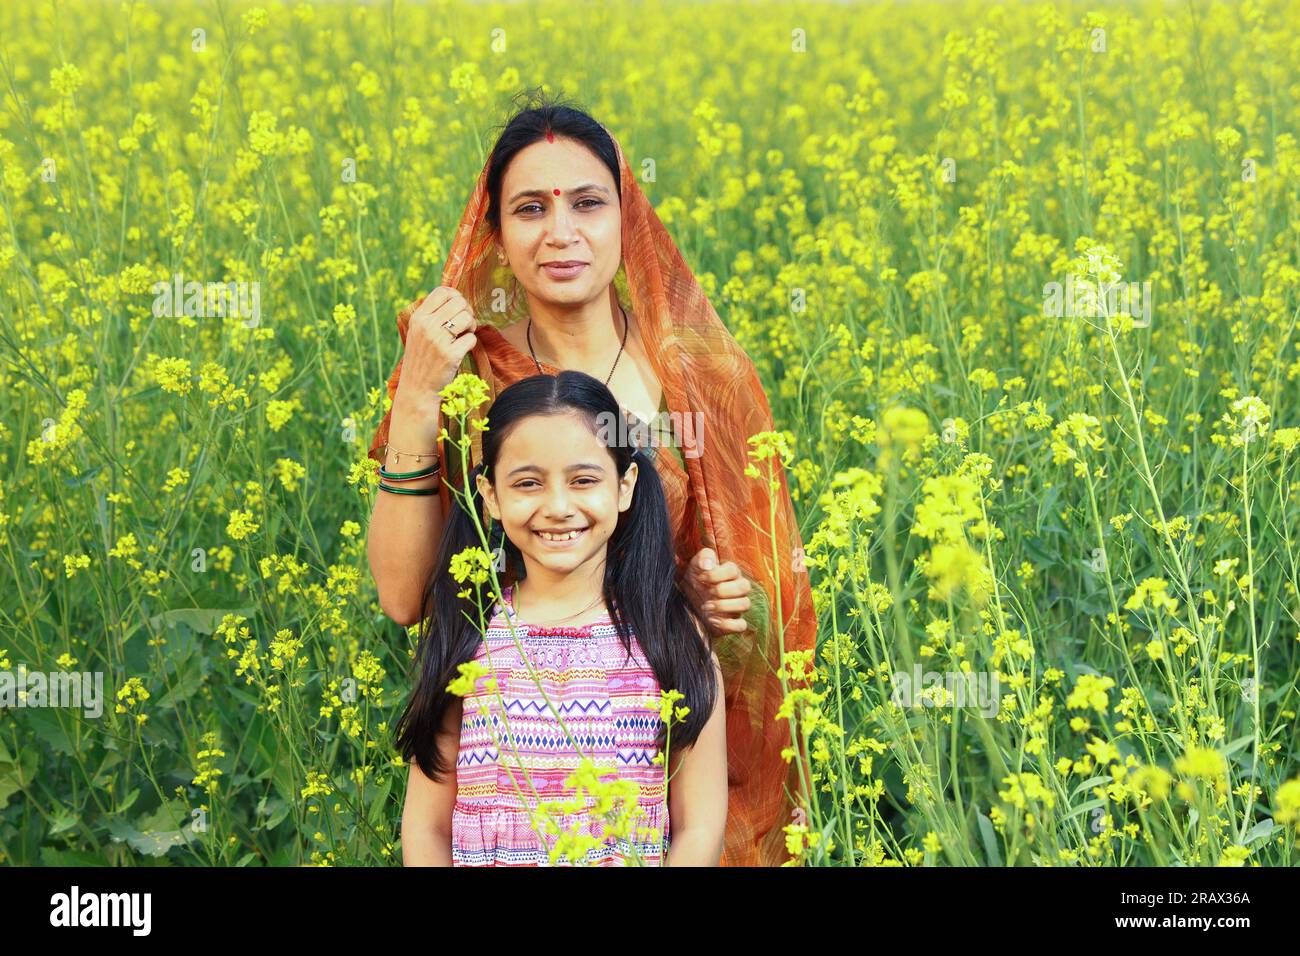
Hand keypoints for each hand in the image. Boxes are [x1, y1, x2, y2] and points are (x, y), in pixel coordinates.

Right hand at [393, 287, 478, 415]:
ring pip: (467, 318)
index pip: (442, 292)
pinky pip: (471, 338)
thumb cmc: (421, 358)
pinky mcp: (450, 355)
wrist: (417, 388)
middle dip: (467, 311)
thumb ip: (431, 315)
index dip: (456, 296)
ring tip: (465, 334)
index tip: (458, 308)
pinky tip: (462, 348)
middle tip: (465, 323)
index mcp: (418, 318)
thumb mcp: (417, 332)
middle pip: (459, 303)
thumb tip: (454, 296)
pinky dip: (471, 343)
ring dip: (471, 325)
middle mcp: (427, 326)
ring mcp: (438, 341)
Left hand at [683, 547, 751, 635]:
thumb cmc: (696, 580)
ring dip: (724, 606)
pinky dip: (727, 624)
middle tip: (707, 593)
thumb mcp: (695, 565)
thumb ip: (703, 558)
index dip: (716, 574)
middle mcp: (738, 588)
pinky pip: (741, 625)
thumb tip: (708, 564)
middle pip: (745, 586)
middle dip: (723, 590)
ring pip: (745, 604)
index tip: (701, 578)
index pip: (733, 570)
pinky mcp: (733, 622)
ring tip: (706, 606)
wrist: (688, 601)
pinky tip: (712, 620)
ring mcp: (737, 606)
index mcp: (731, 573)